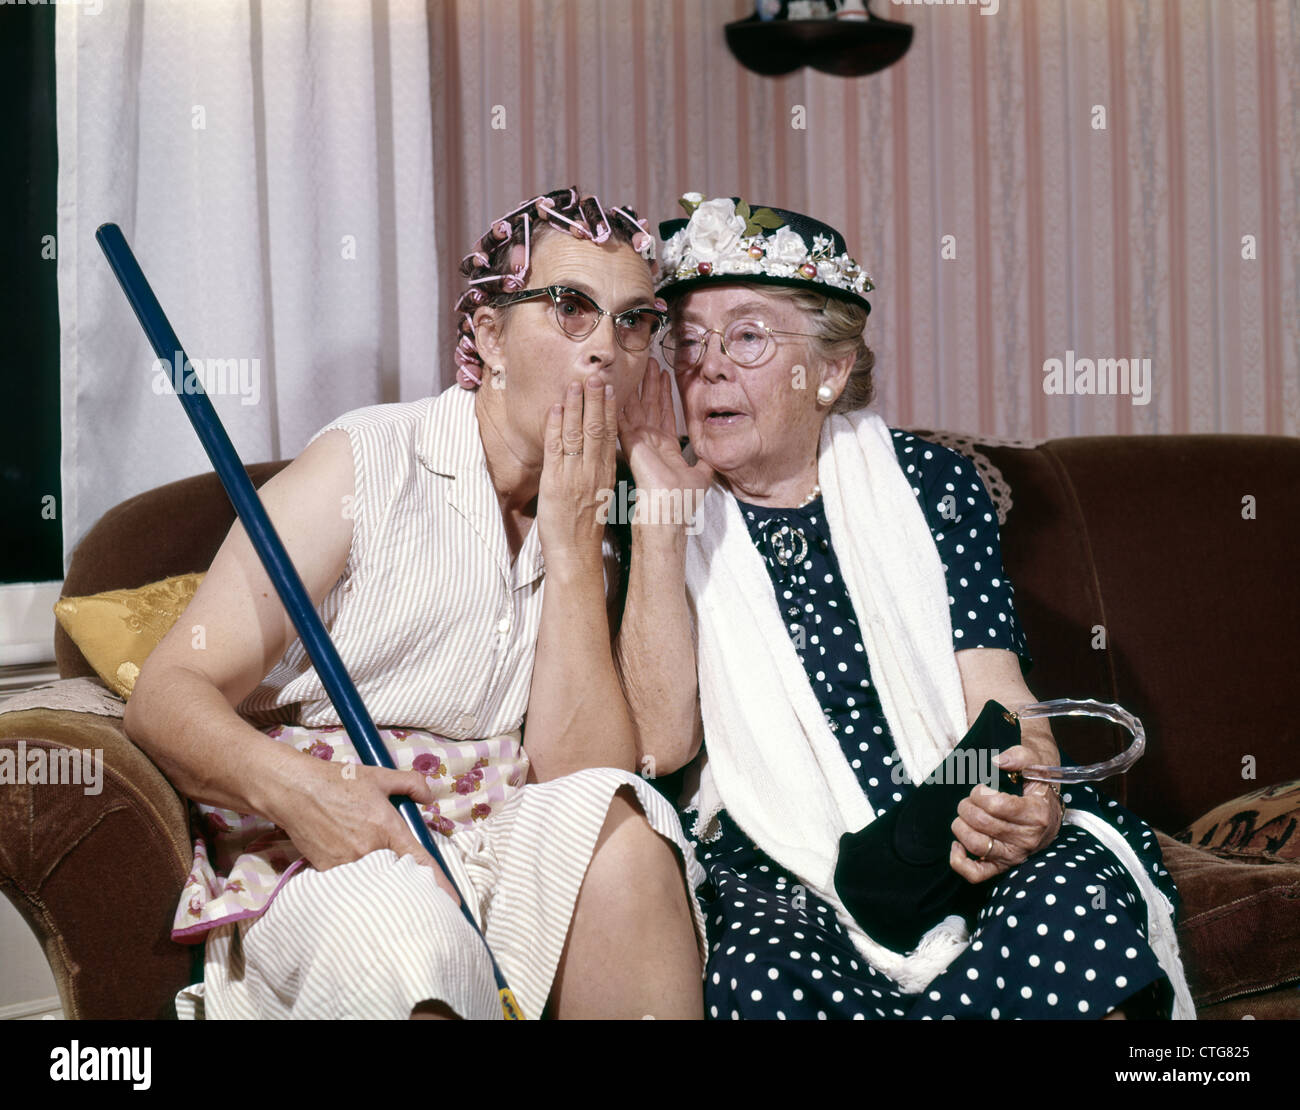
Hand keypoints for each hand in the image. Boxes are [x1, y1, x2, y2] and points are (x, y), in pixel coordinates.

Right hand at [272, 757, 461, 904]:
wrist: (295, 791)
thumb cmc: (338, 782)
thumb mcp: (380, 776)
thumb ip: (411, 784)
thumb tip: (429, 796)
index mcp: (387, 829)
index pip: (420, 862)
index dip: (439, 884)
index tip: (453, 903)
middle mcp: (370, 851)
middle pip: (397, 877)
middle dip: (406, 882)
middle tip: (415, 887)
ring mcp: (347, 864)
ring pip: (373, 881)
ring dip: (380, 880)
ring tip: (379, 876)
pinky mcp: (327, 871)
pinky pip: (350, 881)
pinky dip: (357, 879)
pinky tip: (356, 871)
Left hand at [537, 374, 617, 573]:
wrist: (574, 554)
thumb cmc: (585, 530)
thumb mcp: (600, 498)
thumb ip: (598, 474)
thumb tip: (597, 458)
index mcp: (606, 474)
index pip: (611, 436)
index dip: (610, 411)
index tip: (611, 391)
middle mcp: (593, 471)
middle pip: (596, 428)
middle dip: (596, 400)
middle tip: (596, 376)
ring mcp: (574, 475)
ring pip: (577, 433)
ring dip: (575, 406)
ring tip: (576, 384)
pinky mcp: (555, 481)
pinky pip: (556, 448)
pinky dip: (556, 426)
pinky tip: (556, 408)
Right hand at [619, 360, 713, 527]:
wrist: (668, 511)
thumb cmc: (682, 500)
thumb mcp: (701, 476)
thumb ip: (704, 464)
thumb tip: (714, 456)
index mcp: (667, 449)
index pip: (665, 415)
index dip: (665, 395)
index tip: (665, 376)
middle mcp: (651, 442)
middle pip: (650, 406)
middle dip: (651, 383)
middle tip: (650, 361)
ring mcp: (639, 441)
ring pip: (638, 406)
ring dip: (639, 386)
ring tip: (640, 365)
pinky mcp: (630, 442)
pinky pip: (623, 417)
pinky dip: (620, 400)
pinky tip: (618, 384)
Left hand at [948, 744, 1062, 883]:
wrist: (1046, 807)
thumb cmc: (1036, 783)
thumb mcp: (1034, 763)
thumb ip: (1019, 757)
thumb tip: (998, 761)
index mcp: (1037, 814)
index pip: (997, 806)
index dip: (980, 794)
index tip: (981, 788)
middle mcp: (1028, 839)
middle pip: (982, 823)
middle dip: (967, 806)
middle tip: (969, 799)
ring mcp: (1015, 856)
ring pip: (977, 846)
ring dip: (961, 827)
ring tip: (964, 815)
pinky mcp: (1002, 866)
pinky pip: (976, 874)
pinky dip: (959, 862)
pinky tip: (956, 844)